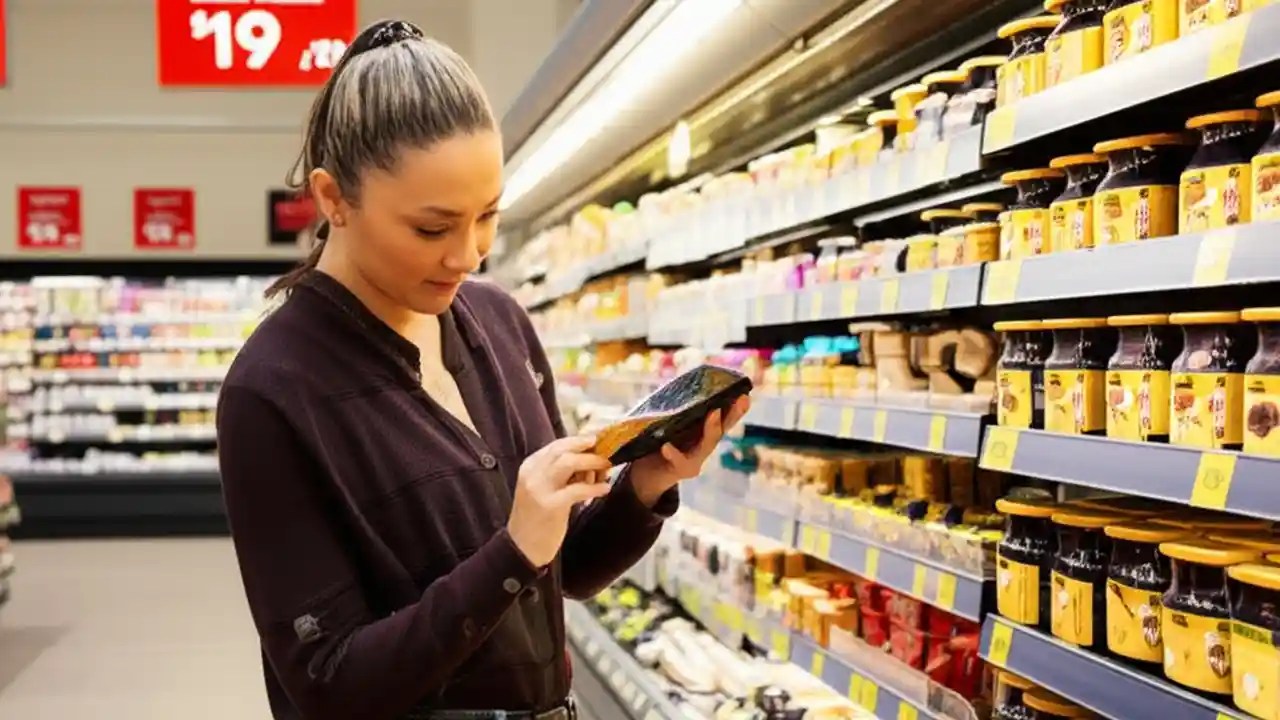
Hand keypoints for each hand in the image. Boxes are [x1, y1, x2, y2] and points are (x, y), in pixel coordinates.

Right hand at [508, 435, 613, 567]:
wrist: (522, 548)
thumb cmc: (538, 518)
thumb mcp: (544, 488)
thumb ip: (562, 473)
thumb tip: (590, 460)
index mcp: (530, 466)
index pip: (557, 445)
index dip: (580, 442)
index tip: (598, 442)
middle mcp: (532, 473)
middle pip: (563, 449)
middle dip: (588, 448)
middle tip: (606, 453)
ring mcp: (539, 489)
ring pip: (569, 462)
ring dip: (592, 463)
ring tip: (606, 470)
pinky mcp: (550, 506)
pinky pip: (577, 489)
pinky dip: (595, 487)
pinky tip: (604, 489)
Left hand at [629, 394, 750, 505]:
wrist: (649, 471)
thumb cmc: (661, 441)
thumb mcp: (670, 422)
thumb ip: (677, 407)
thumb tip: (681, 383)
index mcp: (705, 430)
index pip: (725, 416)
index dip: (737, 407)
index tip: (746, 394)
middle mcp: (705, 444)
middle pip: (723, 428)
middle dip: (734, 414)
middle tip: (743, 398)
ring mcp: (696, 459)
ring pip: (707, 445)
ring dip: (711, 429)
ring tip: (713, 413)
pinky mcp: (681, 470)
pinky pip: (679, 462)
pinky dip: (673, 454)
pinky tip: (666, 447)